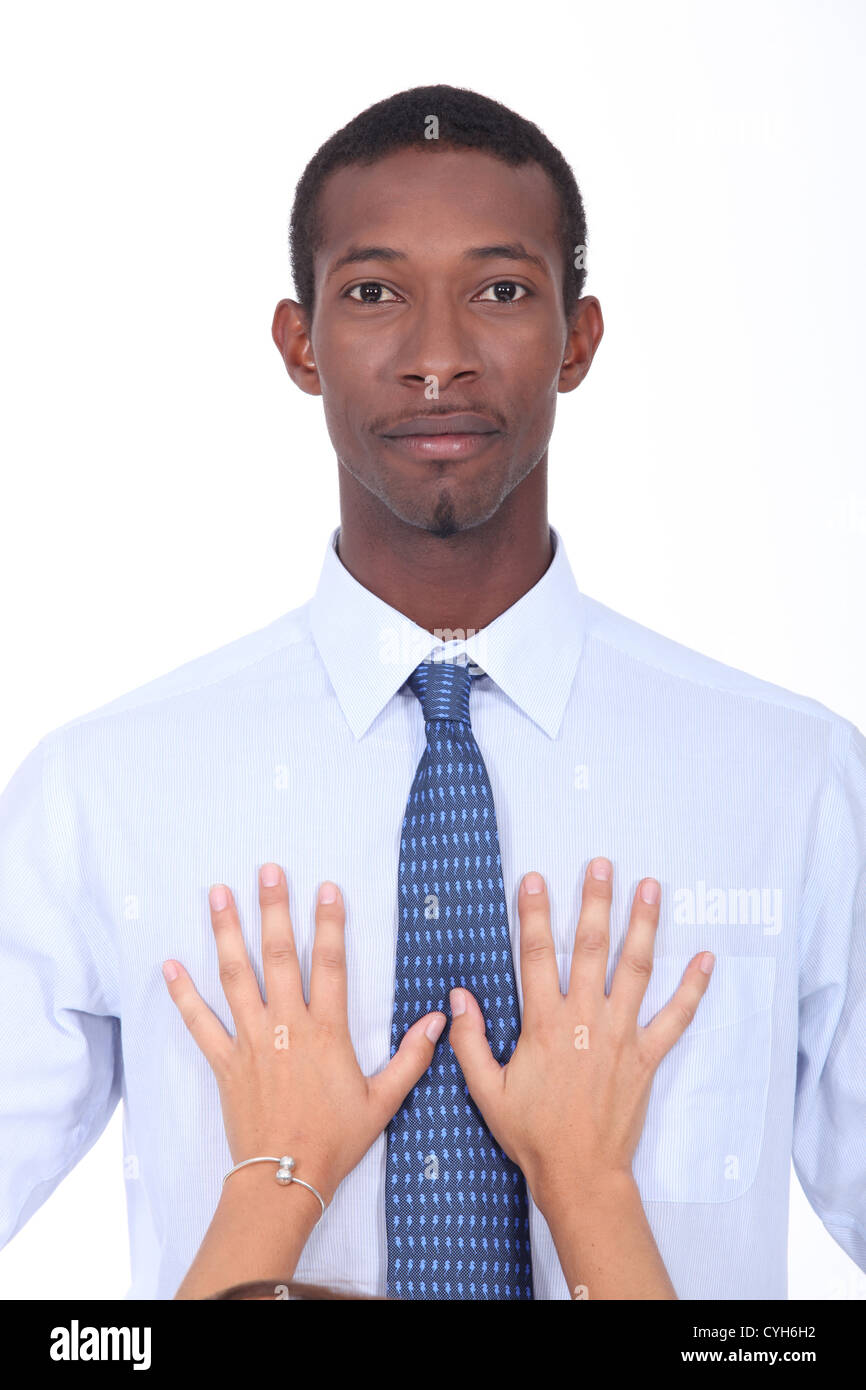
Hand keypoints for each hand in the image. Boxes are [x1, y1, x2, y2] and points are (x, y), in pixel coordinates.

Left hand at [163, 866, 445, 1206]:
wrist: (285, 1178)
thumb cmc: (336, 1140)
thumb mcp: (384, 1100)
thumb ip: (412, 1056)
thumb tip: (440, 1018)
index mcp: (326, 1031)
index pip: (330, 964)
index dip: (330, 923)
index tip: (327, 887)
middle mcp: (286, 1026)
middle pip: (279, 956)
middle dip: (273, 909)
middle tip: (267, 870)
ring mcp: (252, 1041)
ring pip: (236, 976)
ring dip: (226, 932)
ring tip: (218, 893)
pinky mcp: (225, 1062)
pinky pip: (199, 1023)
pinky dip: (183, 994)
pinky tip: (170, 964)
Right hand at [447, 860, 713, 1212]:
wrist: (580, 1174)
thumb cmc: (532, 1134)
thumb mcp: (486, 1090)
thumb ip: (469, 1040)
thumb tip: (457, 996)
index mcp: (544, 1024)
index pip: (537, 954)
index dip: (535, 913)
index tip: (536, 878)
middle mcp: (585, 1020)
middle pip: (593, 947)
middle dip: (596, 901)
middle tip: (602, 864)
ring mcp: (621, 1035)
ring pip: (636, 969)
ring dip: (644, 924)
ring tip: (650, 886)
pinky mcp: (647, 1056)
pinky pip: (675, 1017)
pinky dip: (693, 988)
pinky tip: (706, 958)